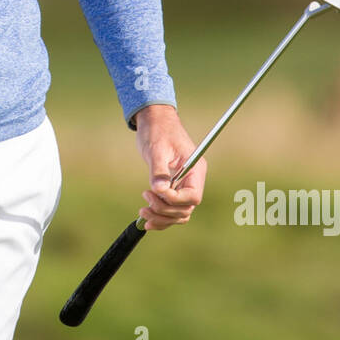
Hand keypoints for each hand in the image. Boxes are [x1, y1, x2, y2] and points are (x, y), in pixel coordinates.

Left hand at [134, 104, 205, 230]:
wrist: (154, 120)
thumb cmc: (158, 130)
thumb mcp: (157, 148)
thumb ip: (158, 170)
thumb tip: (159, 189)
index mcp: (196, 169)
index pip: (192, 196)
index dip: (173, 200)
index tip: (154, 192)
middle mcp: (193, 180)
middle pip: (185, 209)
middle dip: (164, 211)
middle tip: (144, 201)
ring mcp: (184, 185)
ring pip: (179, 214)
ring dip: (161, 218)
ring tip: (143, 212)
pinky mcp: (174, 188)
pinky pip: (172, 210)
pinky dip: (161, 217)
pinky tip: (146, 219)